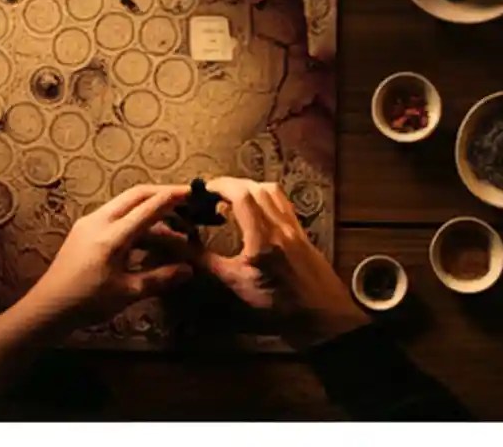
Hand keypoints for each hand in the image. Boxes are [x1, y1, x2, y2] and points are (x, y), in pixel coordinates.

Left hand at [23, 184, 194, 327]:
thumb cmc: (87, 302)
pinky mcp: (84, 230)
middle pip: (136, 195)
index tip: (193, 193)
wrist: (48, 307)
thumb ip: (160, 278)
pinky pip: (114, 215)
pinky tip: (146, 233)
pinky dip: (134, 218)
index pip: (149, 207)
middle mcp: (99, 221)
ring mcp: (89, 223)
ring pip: (124, 204)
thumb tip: (189, 270)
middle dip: (162, 194)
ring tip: (171, 219)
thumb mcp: (128, 292)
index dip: (174, 198)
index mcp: (112, 235)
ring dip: (148, 207)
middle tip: (185, 199)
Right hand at [197, 177, 368, 345]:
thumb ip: (206, 262)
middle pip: (256, 187)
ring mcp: (295, 228)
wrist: (322, 318)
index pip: (242, 195)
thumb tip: (180, 247)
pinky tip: (256, 213)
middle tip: (214, 194)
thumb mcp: (237, 285)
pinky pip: (283, 203)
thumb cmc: (281, 307)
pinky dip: (265, 198)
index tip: (205, 190)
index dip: (220, 186)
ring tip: (232, 199)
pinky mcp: (302, 234)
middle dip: (232, 185)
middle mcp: (281, 226)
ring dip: (250, 188)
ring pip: (273, 192)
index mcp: (263, 237)